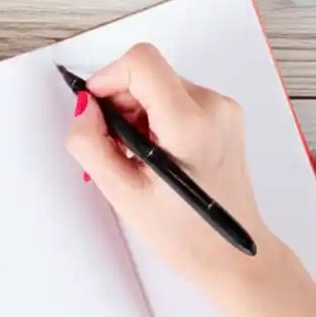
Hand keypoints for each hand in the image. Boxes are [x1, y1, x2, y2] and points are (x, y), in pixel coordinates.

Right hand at [65, 43, 276, 287]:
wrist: (232, 254)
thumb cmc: (186, 234)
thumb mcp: (123, 194)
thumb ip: (91, 144)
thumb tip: (84, 107)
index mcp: (190, 125)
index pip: (142, 62)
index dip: (109, 78)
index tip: (96, 106)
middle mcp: (213, 107)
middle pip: (150, 73)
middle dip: (123, 102)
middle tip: (118, 146)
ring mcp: (224, 109)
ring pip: (162, 84)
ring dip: (140, 112)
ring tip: (141, 157)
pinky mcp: (226, 114)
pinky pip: (179, 97)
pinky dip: (159, 117)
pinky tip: (159, 154)